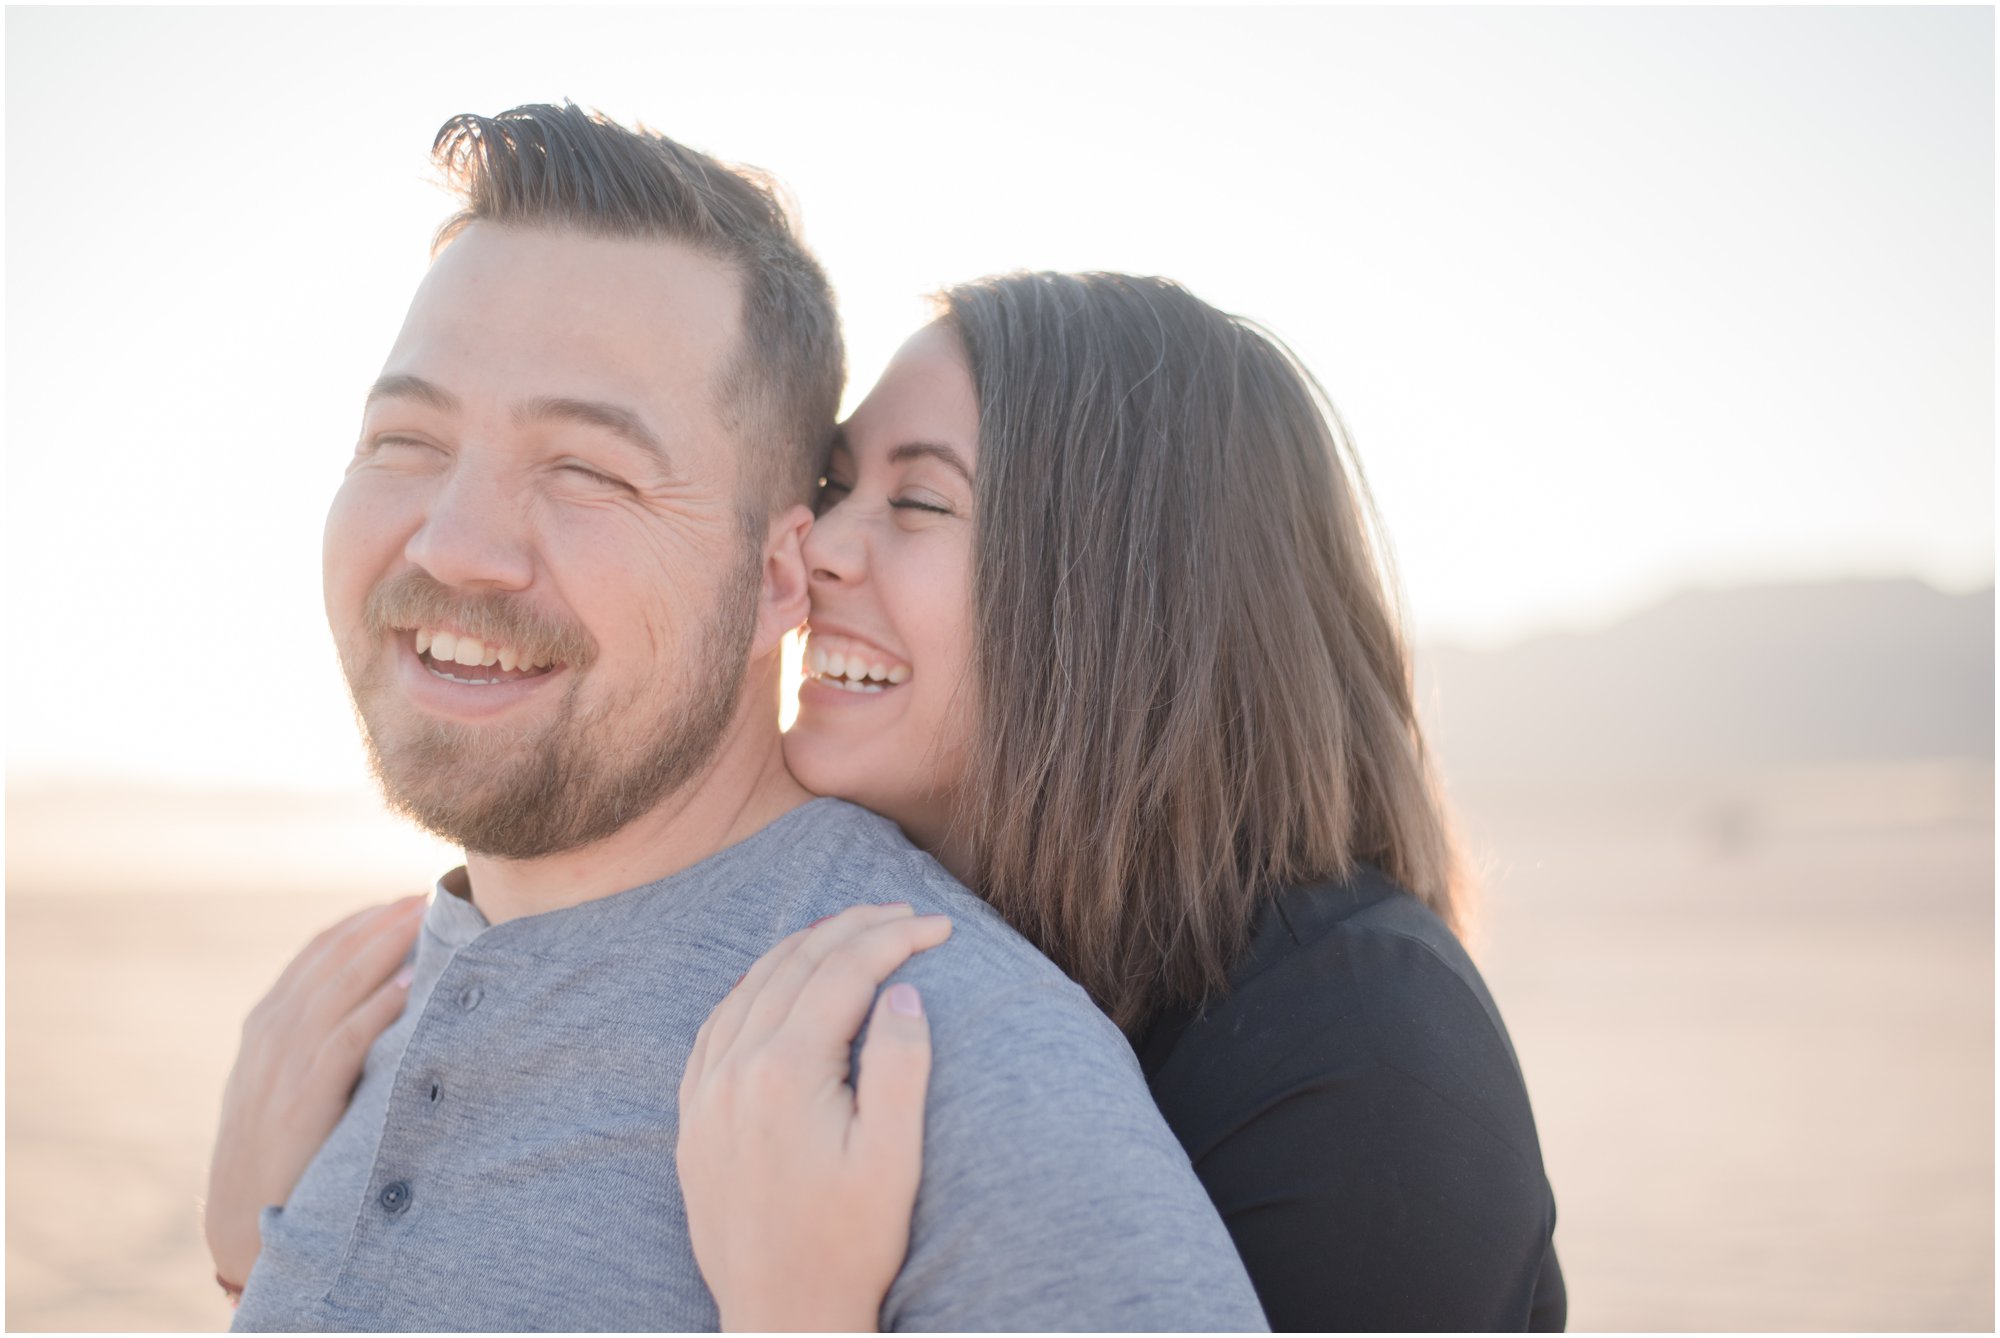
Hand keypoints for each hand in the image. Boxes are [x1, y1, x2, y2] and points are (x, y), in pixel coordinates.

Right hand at [204, 894, 426, 1291]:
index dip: (361, 923)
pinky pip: (343, 1044)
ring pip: (339, 990)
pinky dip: (375, 1011)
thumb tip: (379, 997)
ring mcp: (283, 1067)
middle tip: (426, 895)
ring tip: (423, 920)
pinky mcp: (302, 1102)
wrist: (244, 1222)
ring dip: (383, 950)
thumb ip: (320, 1039)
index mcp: (266, 1025)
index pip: (317, 954)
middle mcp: (271, 1036)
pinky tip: (409, 987)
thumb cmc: (281, 1152)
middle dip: (380, 924)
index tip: (404, 900)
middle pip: (332, 961)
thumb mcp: (289, 1082)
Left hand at [677, 902, 952, 1332]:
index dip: (894, 939)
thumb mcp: (893, 1160)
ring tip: (850, 928)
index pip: (843, 973)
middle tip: (903, 913)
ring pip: (750, 986)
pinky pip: (717, 1025)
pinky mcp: (693, 1119)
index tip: (939, 927)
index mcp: (785, 1074)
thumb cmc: (848, 1246)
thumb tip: (901, 992)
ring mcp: (706, 1094)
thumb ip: (899, 1066)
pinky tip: (778, 981)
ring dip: (802, 948)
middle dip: (852, 928)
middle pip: (794, 965)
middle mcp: (734, 1072)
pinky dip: (754, 986)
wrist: (781, 1319)